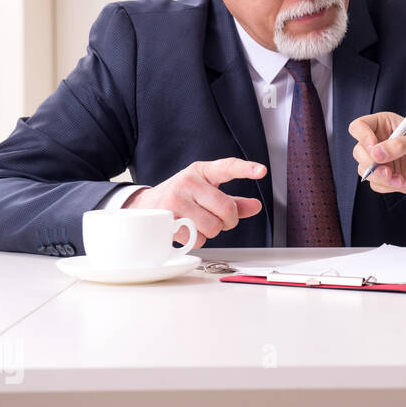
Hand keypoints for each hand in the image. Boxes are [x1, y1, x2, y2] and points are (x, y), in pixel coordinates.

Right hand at [123, 157, 265, 247]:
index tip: (262, 170)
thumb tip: (256, 206)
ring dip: (210, 232)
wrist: (143, 205)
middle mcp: (188, 181)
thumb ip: (233, 200)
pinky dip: (196, 239)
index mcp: (202, 171)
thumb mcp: (206, 192)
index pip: (227, 167)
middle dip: (228, 221)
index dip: (246, 169)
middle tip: (218, 220)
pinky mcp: (167, 219)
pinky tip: (186, 229)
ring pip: (213, 227)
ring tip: (198, 223)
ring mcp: (176, 199)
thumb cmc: (181, 198)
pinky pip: (197, 238)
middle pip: (227, 209)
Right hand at [348, 112, 405, 194]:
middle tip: (387, 170)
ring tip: (399, 178)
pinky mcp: (385, 177)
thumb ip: (398, 146)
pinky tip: (404, 182)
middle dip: (371, 163)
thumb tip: (376, 153)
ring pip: (364, 170)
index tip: (374, 148)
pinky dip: (388, 185)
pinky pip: (375, 183)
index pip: (359, 127)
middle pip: (358, 151)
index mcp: (385, 125)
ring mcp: (381, 160)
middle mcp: (380, 142)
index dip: (363, 137)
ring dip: (381, 177)